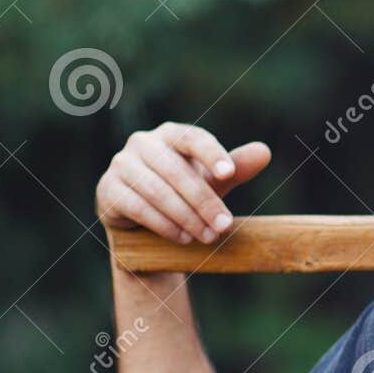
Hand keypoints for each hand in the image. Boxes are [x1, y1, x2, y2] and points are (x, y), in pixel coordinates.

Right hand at [95, 122, 270, 243]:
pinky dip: (163, 224)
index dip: (212, 154)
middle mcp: (143, 143)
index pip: (193, 138)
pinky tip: (183, 238)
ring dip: (186, 217)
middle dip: (204, 201)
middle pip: (177, 171)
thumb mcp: (213, 182)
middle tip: (224, 226)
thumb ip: (236, 167)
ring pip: (157, 191)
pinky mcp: (108, 190)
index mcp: (171, 134)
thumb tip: (265, 152)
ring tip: (207, 237)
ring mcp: (121, 164)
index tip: (230, 174)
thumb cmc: (185, 194)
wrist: (144, 223)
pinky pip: (137, 206)